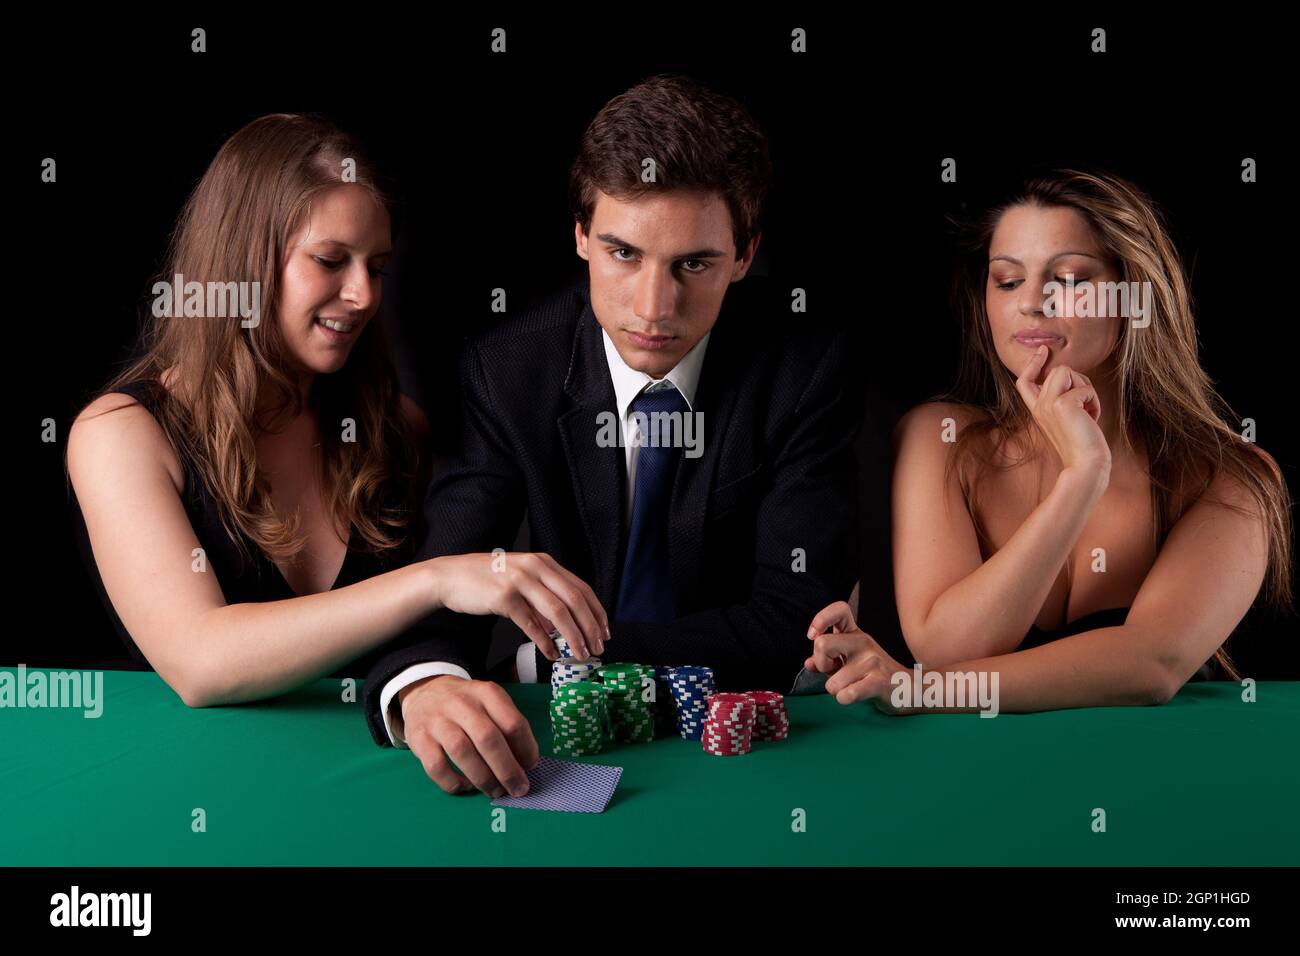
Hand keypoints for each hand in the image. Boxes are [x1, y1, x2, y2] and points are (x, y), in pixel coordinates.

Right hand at [398, 674, 539, 796]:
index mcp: (487, 693)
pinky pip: (436, 767)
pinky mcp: (419, 739)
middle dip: (507, 770)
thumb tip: (525, 764)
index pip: (512, 722)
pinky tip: (466, 786)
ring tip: (495, 792)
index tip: (530, 767)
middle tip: (518, 789)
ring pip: (462, 752)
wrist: (426, 691)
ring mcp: (437, 720)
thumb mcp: (490, 702)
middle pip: (488, 738)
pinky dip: (454, 782)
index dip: (526, 749)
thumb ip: (507, 726)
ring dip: (483, 778)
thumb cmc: (467, 705)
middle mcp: (461, 704)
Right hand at [429, 552, 608, 660]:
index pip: (581, 588)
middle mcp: (536, 568)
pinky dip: (545, 642)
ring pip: (558, 613)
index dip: (597, 613)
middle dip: (590, 628)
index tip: (605, 632)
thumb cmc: (487, 580)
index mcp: (544, 563)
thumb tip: (565, 624)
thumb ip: (544, 595)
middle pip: (575, 601)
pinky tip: (552, 654)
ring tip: (580, 654)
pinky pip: (531, 624)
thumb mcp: (521, 578)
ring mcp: (520, 581)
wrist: (451, 577)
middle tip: (598, 648)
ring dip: (573, 637)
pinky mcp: (504, 598)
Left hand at [804, 601, 910, 714]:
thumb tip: (808, 664)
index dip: (820, 619)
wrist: (909, 690)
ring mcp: (872, 661)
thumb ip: (828, 659)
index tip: (813, 636)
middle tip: (833, 671)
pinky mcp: (878, 681)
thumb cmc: (874, 674)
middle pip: (822, 644)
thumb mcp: (850, 661)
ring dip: (835, 690)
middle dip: (821, 664)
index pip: (839, 609)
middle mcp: (863, 642)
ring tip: (851, 687)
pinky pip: (845, 695)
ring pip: (831, 682)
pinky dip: (844, 699)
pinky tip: (856, 695)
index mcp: (856, 634)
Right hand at [1014, 346, 1110, 478]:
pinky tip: (1092, 418)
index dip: (1033, 364)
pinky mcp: (1063, 404)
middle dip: (1077, 380)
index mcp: (1038, 410)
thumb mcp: (1068, 418)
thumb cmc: (1083, 444)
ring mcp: (1048, 404)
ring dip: (1085, 387)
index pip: (1025, 381)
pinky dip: (1095, 401)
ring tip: (1088, 410)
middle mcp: (1039, 406)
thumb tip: (1069, 375)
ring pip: (1067, 372)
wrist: (1086, 464)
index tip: (1044, 350)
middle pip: (1056, 370)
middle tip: (1085, 404)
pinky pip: (1085, 388)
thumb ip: (1063, 398)